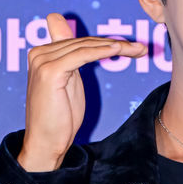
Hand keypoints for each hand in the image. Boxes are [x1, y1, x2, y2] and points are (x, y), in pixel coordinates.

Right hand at [16, 13, 147, 171]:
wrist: (46, 142)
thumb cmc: (60, 118)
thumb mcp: (70, 83)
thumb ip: (75, 61)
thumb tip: (87, 47)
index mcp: (43, 54)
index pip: (81, 41)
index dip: (106, 40)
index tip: (133, 46)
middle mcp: (40, 53)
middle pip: (86, 42)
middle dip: (117, 44)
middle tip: (142, 48)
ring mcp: (43, 61)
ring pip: (87, 47)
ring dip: (117, 46)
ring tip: (139, 49)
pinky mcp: (50, 71)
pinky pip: (82, 55)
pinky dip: (102, 51)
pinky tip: (118, 49)